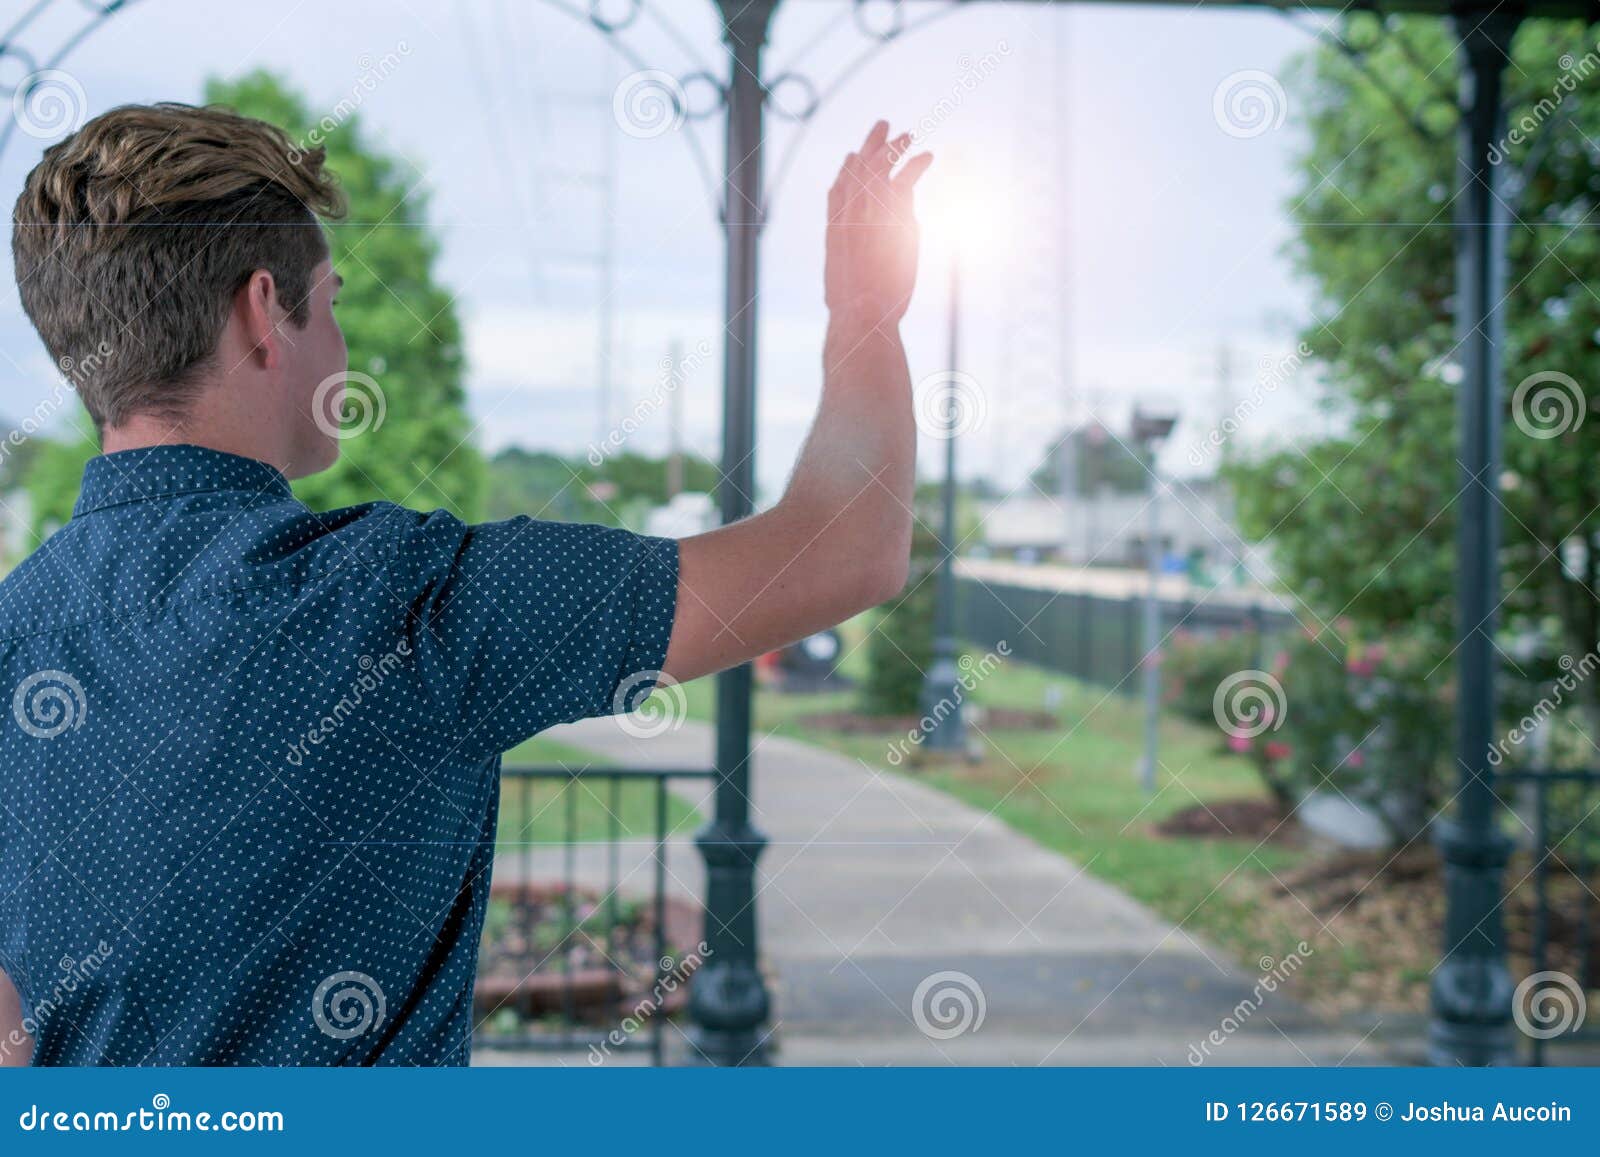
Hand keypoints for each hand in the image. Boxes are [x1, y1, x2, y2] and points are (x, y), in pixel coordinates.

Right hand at [824, 120, 933, 328]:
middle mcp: (849, 215)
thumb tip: (851, 276)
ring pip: (879, 168)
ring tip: (908, 134)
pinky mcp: (892, 216)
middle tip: (882, 126)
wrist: (861, 313)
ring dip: (894, 148)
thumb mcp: (839, 286)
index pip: (837, 192)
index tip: (852, 156)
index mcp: (834, 231)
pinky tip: (926, 156)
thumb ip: (847, 269)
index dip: (845, 171)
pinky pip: (905, 181)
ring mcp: (868, 212)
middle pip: (857, 169)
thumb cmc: (850, 312)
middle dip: (870, 146)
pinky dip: (915, 166)